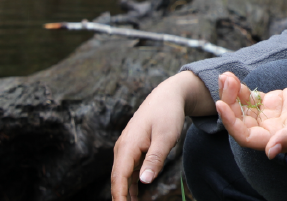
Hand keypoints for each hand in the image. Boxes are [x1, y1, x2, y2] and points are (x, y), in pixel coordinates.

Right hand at [111, 71, 213, 200]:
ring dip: (126, 194)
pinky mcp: (132, 150)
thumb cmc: (168, 114)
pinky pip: (129, 171)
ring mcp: (126, 149)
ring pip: (123, 177)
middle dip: (122, 198)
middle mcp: (122, 149)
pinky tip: (136, 198)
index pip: (119, 179)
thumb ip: (154, 159)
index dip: (120, 197)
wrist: (168, 96)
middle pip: (118, 180)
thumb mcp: (165, 137)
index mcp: (127, 146)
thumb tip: (143, 182)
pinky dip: (131, 185)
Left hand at [215, 71, 286, 158]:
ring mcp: (273, 116)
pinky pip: (253, 99)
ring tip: (226, 76)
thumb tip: (270, 152)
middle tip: (225, 80)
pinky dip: (243, 90)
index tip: (221, 103)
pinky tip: (236, 79)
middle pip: (241, 120)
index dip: (231, 122)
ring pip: (244, 109)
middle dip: (229, 102)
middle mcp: (272, 130)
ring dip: (233, 94)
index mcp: (279, 138)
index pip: (246, 135)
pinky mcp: (276, 103)